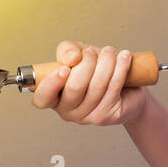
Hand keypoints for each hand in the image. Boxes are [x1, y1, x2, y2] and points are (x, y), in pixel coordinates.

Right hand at [30, 41, 148, 125]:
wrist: (125, 83)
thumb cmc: (96, 69)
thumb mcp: (78, 53)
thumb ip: (67, 50)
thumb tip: (72, 57)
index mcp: (53, 96)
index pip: (42, 98)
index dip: (51, 84)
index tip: (64, 68)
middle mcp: (66, 110)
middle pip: (74, 88)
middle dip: (87, 63)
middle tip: (93, 52)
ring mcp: (86, 116)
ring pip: (96, 87)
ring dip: (107, 63)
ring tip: (110, 52)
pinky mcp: (105, 116)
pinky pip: (113, 89)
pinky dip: (120, 69)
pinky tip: (124, 58)